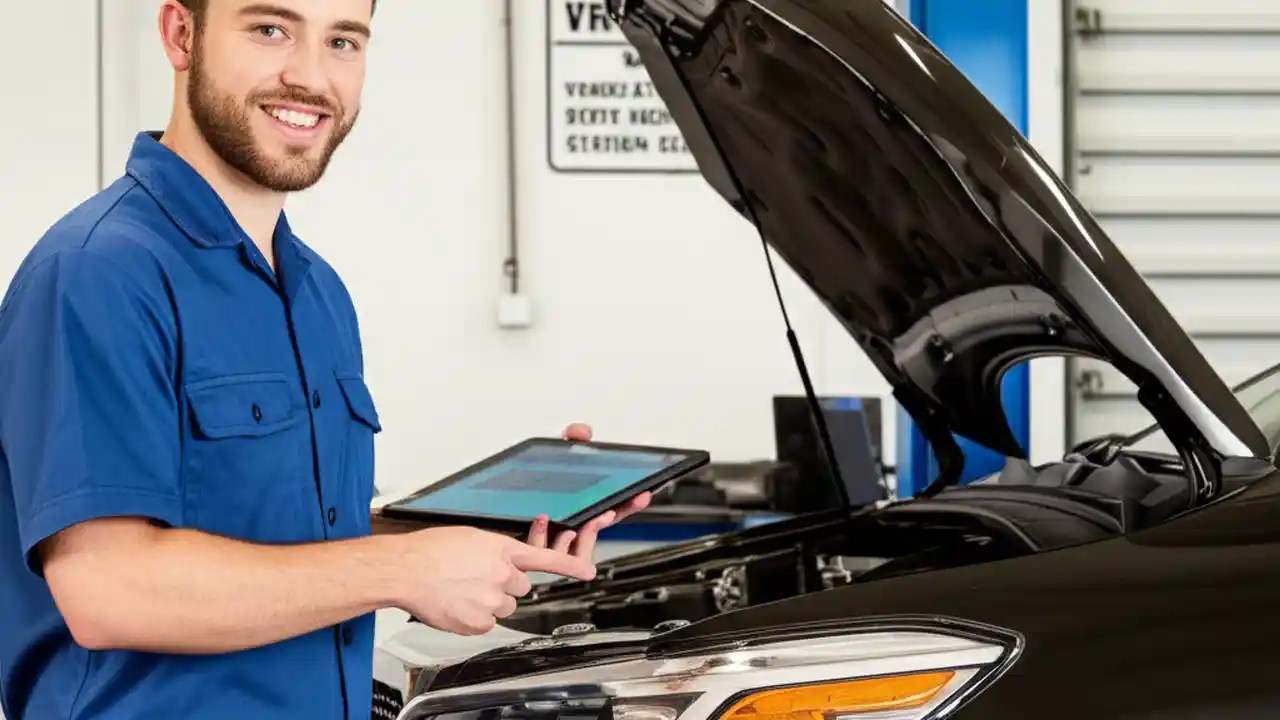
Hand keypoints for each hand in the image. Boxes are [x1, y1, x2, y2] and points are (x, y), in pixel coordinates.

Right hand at [393, 526, 595, 635]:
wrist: (406, 570)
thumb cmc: (430, 551)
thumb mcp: (470, 538)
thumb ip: (493, 551)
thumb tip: (500, 561)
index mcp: (502, 550)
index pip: (545, 558)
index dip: (570, 566)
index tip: (587, 571)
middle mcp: (502, 575)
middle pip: (521, 587)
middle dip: (506, 585)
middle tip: (480, 579)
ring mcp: (492, 600)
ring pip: (504, 607)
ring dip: (490, 602)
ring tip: (463, 591)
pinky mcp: (479, 622)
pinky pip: (487, 623)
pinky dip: (475, 618)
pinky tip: (457, 604)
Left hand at [528, 423, 654, 559]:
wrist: (491, 504)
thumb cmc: (527, 489)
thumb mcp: (551, 458)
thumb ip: (569, 441)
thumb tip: (582, 431)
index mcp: (580, 510)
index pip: (613, 509)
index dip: (630, 504)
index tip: (642, 495)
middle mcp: (570, 527)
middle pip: (600, 528)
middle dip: (613, 518)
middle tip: (614, 509)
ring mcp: (551, 540)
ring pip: (575, 548)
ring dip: (584, 534)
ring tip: (587, 518)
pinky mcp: (531, 549)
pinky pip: (542, 549)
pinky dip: (543, 534)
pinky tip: (543, 519)